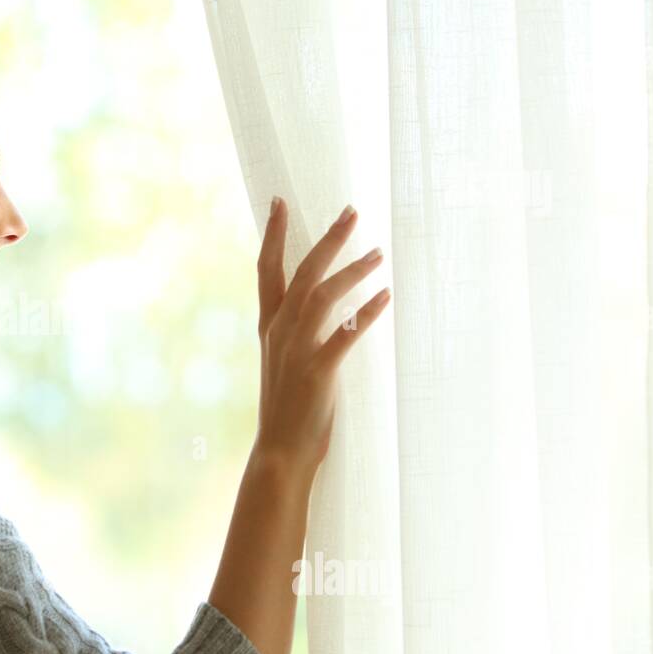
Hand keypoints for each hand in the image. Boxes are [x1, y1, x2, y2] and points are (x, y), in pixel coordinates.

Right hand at [253, 197, 388, 476]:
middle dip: (327, 239)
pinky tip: (385, 296)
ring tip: (379, 253)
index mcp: (269, 327)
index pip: (266, 270)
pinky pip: (344, 334)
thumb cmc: (287, 408)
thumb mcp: (283, 361)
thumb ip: (294, 331)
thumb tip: (316, 305)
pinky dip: (365, 313)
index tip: (279, 202)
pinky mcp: (318, 371)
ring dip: (353, 270)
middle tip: (352, 211)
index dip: (272, 235)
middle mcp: (279, 332)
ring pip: (323, 296)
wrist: (280, 451)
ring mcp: (297, 350)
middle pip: (302, 272)